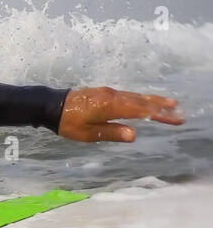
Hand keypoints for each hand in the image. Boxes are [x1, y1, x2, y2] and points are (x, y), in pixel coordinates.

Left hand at [57, 86, 183, 141]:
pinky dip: (139, 98)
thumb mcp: (88, 133)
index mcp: (110, 106)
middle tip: (178, 109)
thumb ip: (112, 133)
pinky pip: (127, 95)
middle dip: (160, 106)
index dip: (159, 115)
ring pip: (134, 96)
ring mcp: (107, 93)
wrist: (49, 105)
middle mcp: (112, 96)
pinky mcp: (103, 93)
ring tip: (167, 103)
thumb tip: (134, 134)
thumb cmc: (67, 122)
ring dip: (151, 100)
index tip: (175, 119)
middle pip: (141, 101)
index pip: (141, 111)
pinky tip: (143, 101)